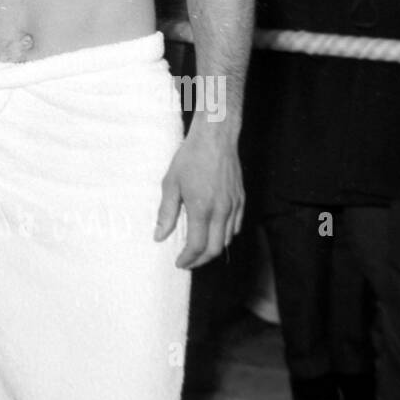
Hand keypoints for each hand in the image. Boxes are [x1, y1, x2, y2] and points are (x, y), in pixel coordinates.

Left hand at [154, 132, 243, 268]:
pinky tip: (215, 232)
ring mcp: (234, 206)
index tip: (179, 262)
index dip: (188, 258)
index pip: (197, 246)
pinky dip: (226, 235)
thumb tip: (159, 236)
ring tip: (199, 249)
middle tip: (188, 261)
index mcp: (202, 209)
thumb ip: (166, 213)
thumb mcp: (170, 183)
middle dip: (201, 260)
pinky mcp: (241, 199)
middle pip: (215, 249)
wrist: (215, 137)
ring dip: (213, 248)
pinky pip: (236, 226)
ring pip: (228, 239)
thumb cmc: (190, 157)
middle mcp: (221, 211)